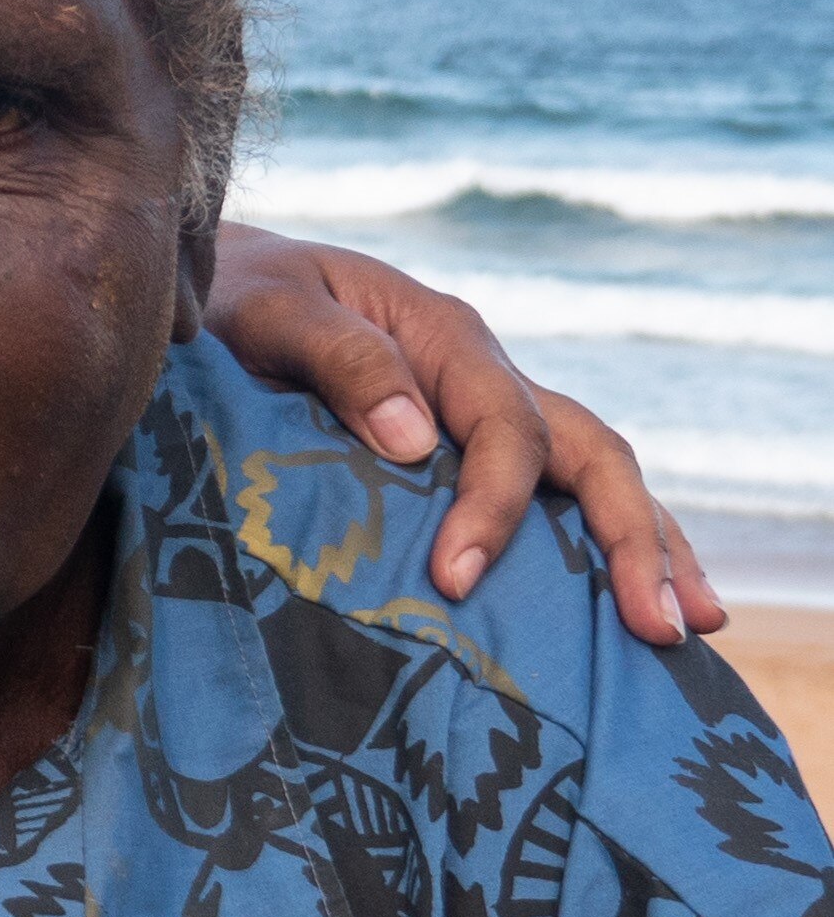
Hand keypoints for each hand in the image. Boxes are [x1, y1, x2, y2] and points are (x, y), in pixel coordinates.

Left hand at [205, 223, 718, 646]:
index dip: (493, 505)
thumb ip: (337, 359)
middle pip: (589, 451)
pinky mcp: (474, 448)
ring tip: (688, 628)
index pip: (502, 428)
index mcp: (444, 336)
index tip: (457, 577)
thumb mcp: (270, 312)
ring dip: (650, 546)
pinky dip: (605, 543)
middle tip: (657, 628)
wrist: (229, 287)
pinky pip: (559, 492)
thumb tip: (414, 440)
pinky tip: (630, 605)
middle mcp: (485, 373)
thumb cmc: (241, 298)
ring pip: (596, 474)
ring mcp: (489, 411)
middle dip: (631, 538)